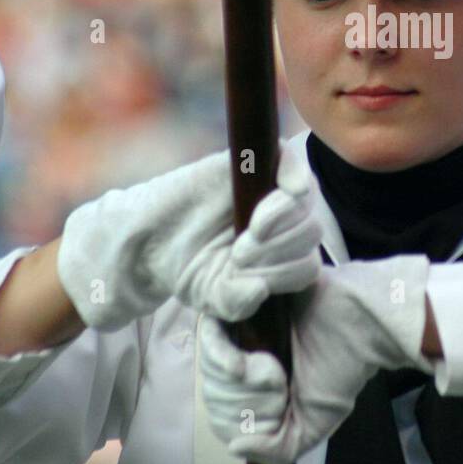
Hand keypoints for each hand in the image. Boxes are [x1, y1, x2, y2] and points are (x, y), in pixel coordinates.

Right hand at [56, 146, 323, 329]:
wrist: (153, 237)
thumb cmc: (190, 267)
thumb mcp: (212, 296)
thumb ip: (237, 302)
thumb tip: (259, 290)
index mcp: (282, 257)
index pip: (306, 266)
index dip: (282, 274)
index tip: (244, 273)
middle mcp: (285, 225)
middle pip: (309, 234)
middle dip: (275, 252)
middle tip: (238, 254)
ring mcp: (274, 191)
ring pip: (303, 206)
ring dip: (276, 225)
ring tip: (241, 236)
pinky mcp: (258, 161)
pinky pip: (293, 163)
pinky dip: (294, 177)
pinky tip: (283, 191)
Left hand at [198, 256, 432, 463]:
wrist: (363, 325)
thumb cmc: (342, 371)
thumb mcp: (311, 424)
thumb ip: (277, 447)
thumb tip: (236, 447)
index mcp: (259, 371)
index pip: (219, 397)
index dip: (229, 414)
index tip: (260, 415)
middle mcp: (248, 343)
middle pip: (209, 375)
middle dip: (232, 396)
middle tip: (271, 392)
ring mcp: (245, 319)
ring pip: (208, 352)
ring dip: (227, 376)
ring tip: (265, 376)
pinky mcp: (245, 294)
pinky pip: (213, 324)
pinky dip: (220, 352)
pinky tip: (243, 365)